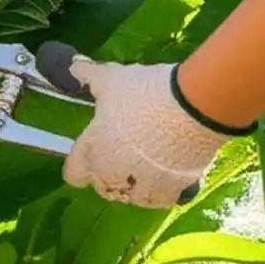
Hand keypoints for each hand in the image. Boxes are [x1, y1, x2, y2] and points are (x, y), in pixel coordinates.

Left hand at [60, 56, 228, 207]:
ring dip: (137, 183)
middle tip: (125, 150)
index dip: (80, 163)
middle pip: (103, 186)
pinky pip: (162, 198)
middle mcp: (112, 177)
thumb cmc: (143, 93)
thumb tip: (72, 66)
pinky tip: (171, 169)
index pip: (74, 174)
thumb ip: (87, 76)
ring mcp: (142, 189)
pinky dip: (164, 188)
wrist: (192, 109)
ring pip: (132, 195)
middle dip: (109, 173)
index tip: (91, 149)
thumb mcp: (111, 78)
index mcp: (91, 152)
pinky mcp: (173, 194)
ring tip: (150, 160)